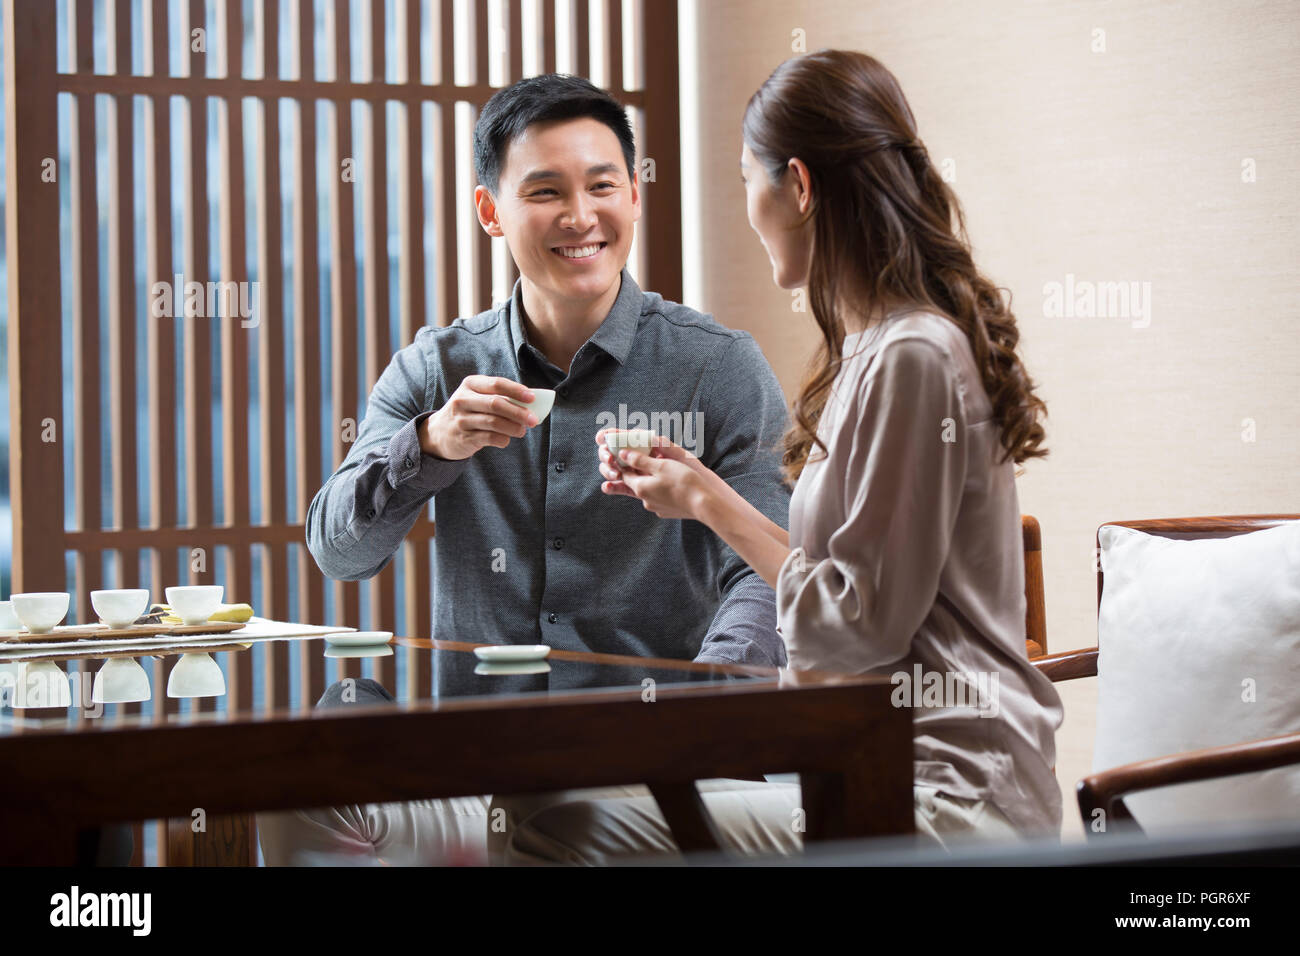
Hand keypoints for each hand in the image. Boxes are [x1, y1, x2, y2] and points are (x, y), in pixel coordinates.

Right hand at [420, 376, 538, 460]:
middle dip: (518, 412)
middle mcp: (463, 400)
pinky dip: (502, 439)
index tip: (532, 398)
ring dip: (513, 427)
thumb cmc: (468, 411)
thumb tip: (531, 404)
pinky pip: (488, 438)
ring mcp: (461, 419)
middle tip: (533, 420)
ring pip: (493, 422)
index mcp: (470, 384)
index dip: (516, 390)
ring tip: (522, 431)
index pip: (496, 384)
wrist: (440, 432)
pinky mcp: (463, 437)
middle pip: (496, 404)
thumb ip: (500, 398)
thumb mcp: (478, 398)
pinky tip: (506, 439)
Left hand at [594, 431, 717, 519]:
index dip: (625, 463)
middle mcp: (645, 500)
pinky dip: (662, 490)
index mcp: (640, 487)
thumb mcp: (661, 465)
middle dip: (639, 472)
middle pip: (636, 483)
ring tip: (662, 471)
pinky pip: (660, 498)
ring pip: (649, 491)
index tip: (629, 455)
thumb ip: (640, 460)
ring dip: (651, 481)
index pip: (624, 474)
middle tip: (646, 461)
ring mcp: (656, 508)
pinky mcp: (667, 512)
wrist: (705, 503)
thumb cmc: (684, 481)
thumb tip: (623, 455)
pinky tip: (672, 484)